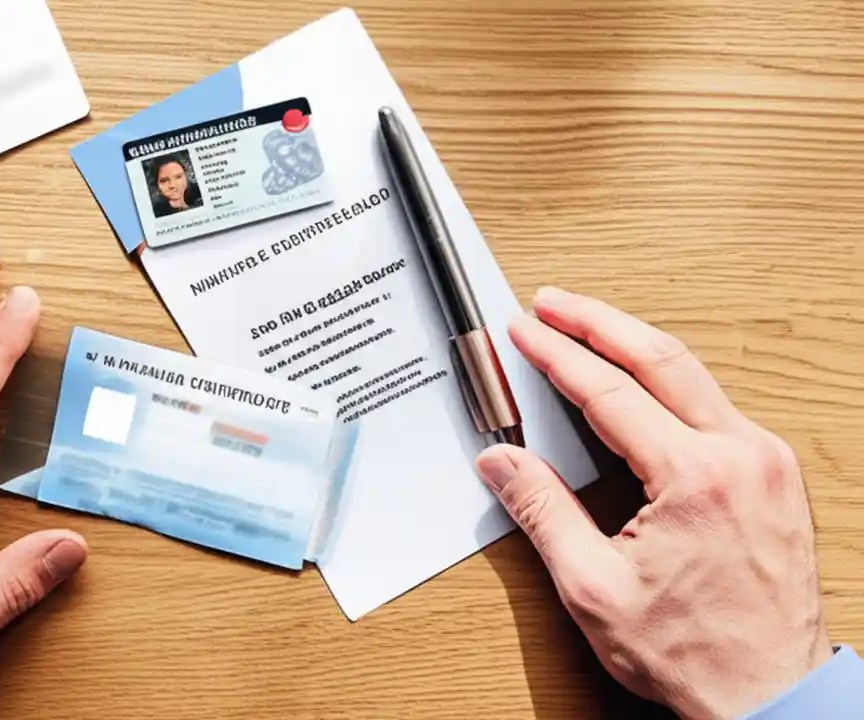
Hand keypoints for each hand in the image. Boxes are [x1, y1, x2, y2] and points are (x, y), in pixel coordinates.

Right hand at [476, 287, 830, 718]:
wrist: (773, 693)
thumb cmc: (695, 653)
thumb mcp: (594, 588)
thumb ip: (543, 512)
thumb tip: (502, 462)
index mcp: (695, 477)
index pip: (610, 391)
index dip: (558, 355)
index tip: (525, 332)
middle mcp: (742, 455)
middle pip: (660, 357)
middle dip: (598, 320)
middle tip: (551, 301)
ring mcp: (765, 461)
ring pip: (693, 374)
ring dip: (634, 343)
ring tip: (586, 326)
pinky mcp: (773, 474)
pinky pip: (714, 403)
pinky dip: (668, 379)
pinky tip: (640, 377)